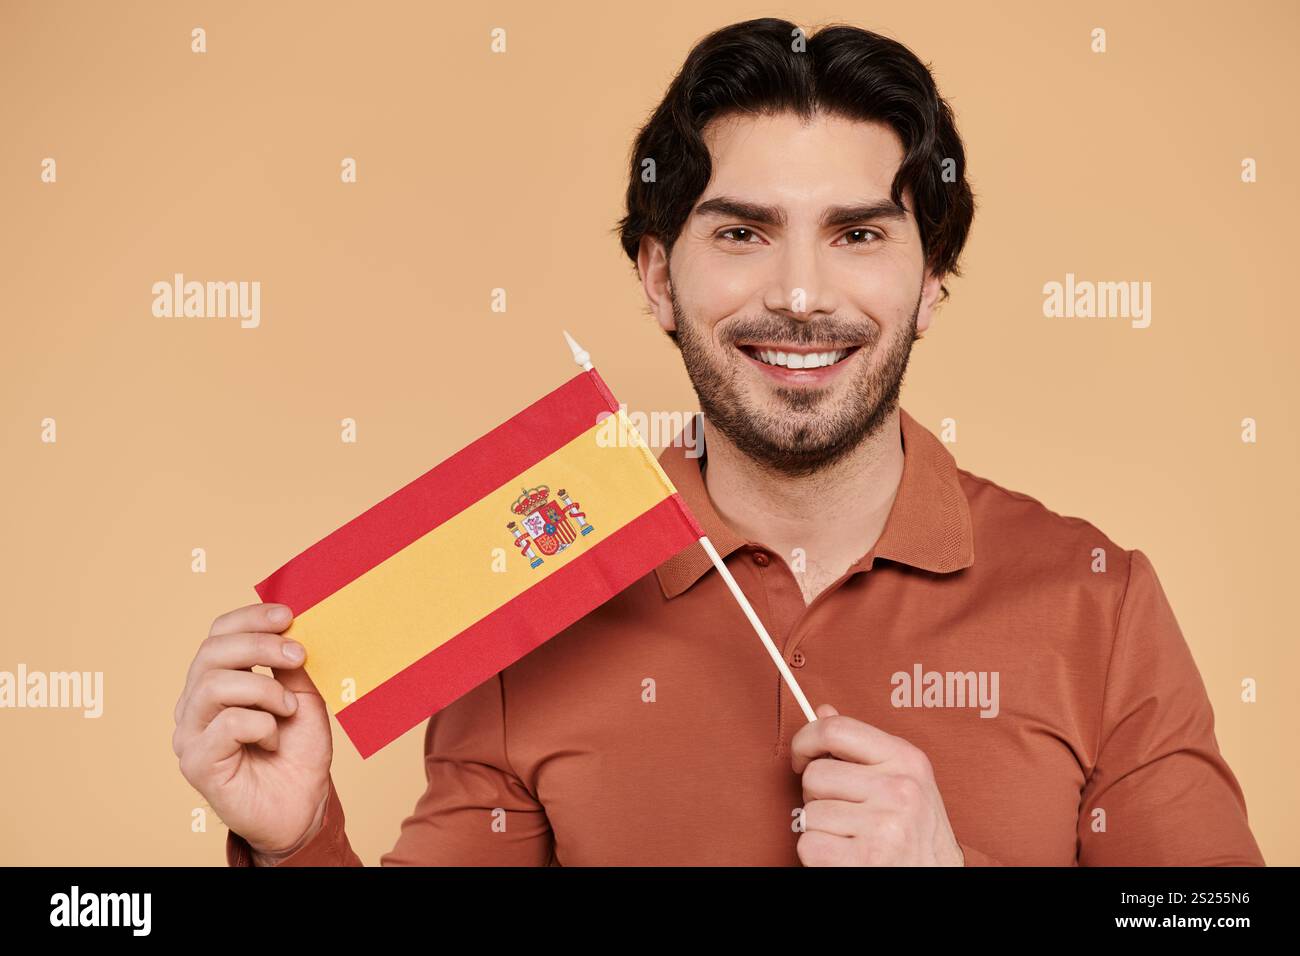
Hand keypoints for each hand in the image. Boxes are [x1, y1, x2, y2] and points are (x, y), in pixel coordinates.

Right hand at [173, 602, 332, 860]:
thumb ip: (289, 667)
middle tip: (298, 655)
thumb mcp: (302, 698)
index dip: (250, 618)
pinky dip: (262, 725)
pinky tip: (273, 740)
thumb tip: (288, 628)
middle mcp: (194, 705)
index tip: (288, 615)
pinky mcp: (197, 763)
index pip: (217, 635)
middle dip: (260, 646)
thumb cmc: (298, 753)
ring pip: (214, 685)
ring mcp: (191, 734)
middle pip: (210, 653)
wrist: (301, 808)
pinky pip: (228, 724)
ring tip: (288, 708)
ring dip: (264, 689)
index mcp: (215, 682)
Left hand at [790, 703, 963, 865]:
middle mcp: (899, 789)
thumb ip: (862, 747)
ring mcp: (884, 826)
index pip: (836, 729)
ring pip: (809, 813)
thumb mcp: (903, 778)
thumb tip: (823, 711)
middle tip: (841, 812)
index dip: (805, 740)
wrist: (939, 879)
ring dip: (820, 829)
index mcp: (906, 759)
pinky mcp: (866, 860)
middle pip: (815, 775)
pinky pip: (808, 845)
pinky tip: (845, 855)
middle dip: (816, 796)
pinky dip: (817, 855)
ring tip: (850, 836)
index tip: (802, 758)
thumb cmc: (916, 831)